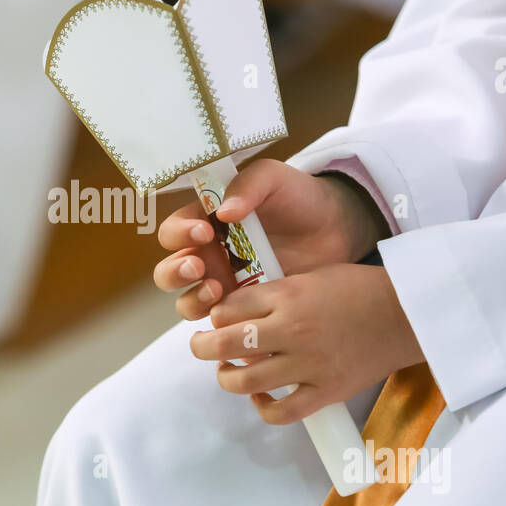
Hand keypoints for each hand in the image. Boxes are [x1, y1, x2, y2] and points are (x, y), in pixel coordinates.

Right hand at [152, 159, 388, 319]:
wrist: (337, 228)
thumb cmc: (298, 197)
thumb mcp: (273, 178)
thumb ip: (249, 184)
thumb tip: (223, 211)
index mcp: (204, 223)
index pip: (173, 232)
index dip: (180, 233)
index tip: (205, 230)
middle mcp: (207, 257)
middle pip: (168, 274)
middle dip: (175, 273)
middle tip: (199, 266)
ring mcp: (224, 286)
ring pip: (187, 304)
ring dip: (193, 300)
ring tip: (217, 289)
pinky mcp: (246, 310)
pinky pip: (222, 326)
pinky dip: (222, 327)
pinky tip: (240, 318)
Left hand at [187, 264, 424, 424]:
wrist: (406, 315)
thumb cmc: (358, 289)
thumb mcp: (310, 276)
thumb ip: (274, 294)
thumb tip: (238, 312)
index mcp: (287, 295)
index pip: (228, 308)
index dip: (215, 314)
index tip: (217, 319)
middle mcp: (292, 330)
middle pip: (225, 343)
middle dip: (202, 346)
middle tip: (201, 345)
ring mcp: (308, 365)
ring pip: (245, 380)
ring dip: (226, 377)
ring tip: (226, 370)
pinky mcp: (325, 392)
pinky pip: (281, 411)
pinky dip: (262, 407)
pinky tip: (258, 396)